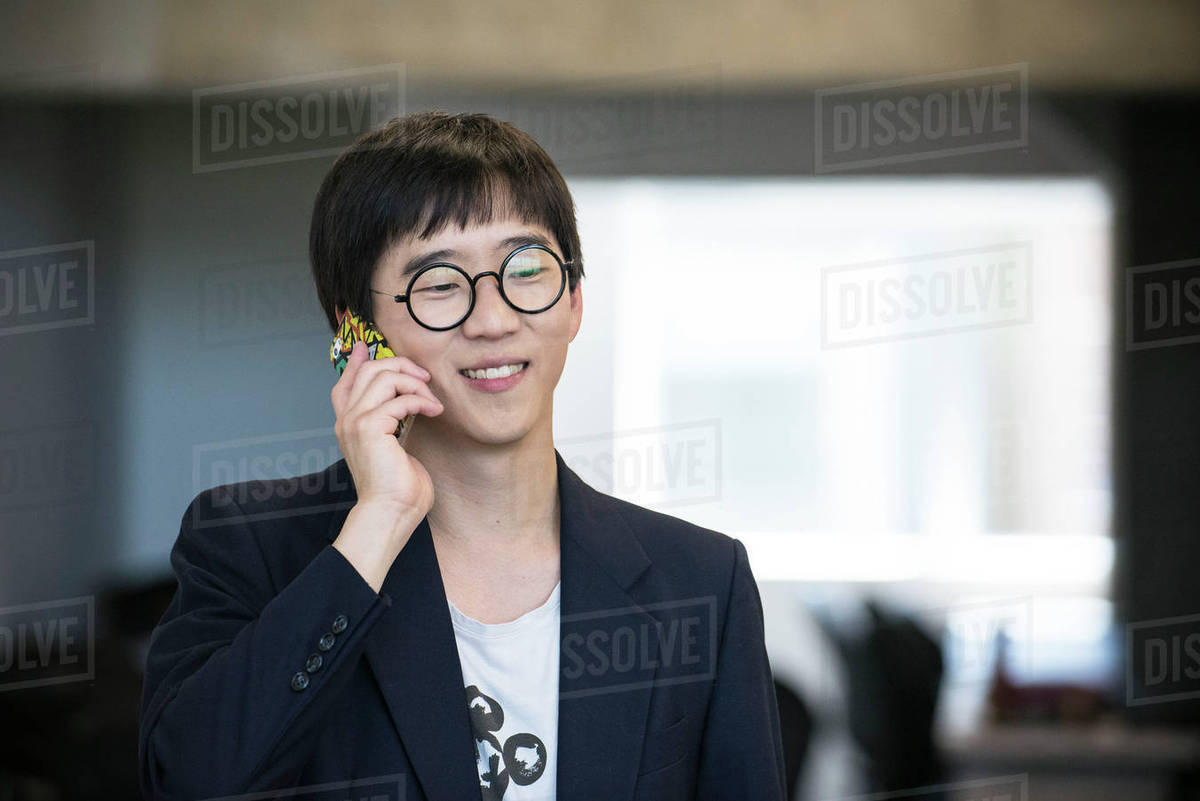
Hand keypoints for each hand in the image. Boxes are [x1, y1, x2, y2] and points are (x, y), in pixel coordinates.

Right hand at [331, 340, 443, 520]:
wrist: (391, 513)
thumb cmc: (397, 488)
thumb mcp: (394, 447)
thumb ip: (393, 423)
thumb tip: (408, 403)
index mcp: (349, 425)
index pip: (346, 383)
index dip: (356, 362)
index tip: (365, 346)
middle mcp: (347, 420)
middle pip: (369, 371)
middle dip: (401, 366)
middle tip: (425, 378)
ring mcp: (355, 422)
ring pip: (383, 377)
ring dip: (415, 383)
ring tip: (432, 400)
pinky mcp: (370, 427)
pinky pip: (400, 399)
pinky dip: (421, 401)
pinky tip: (434, 412)